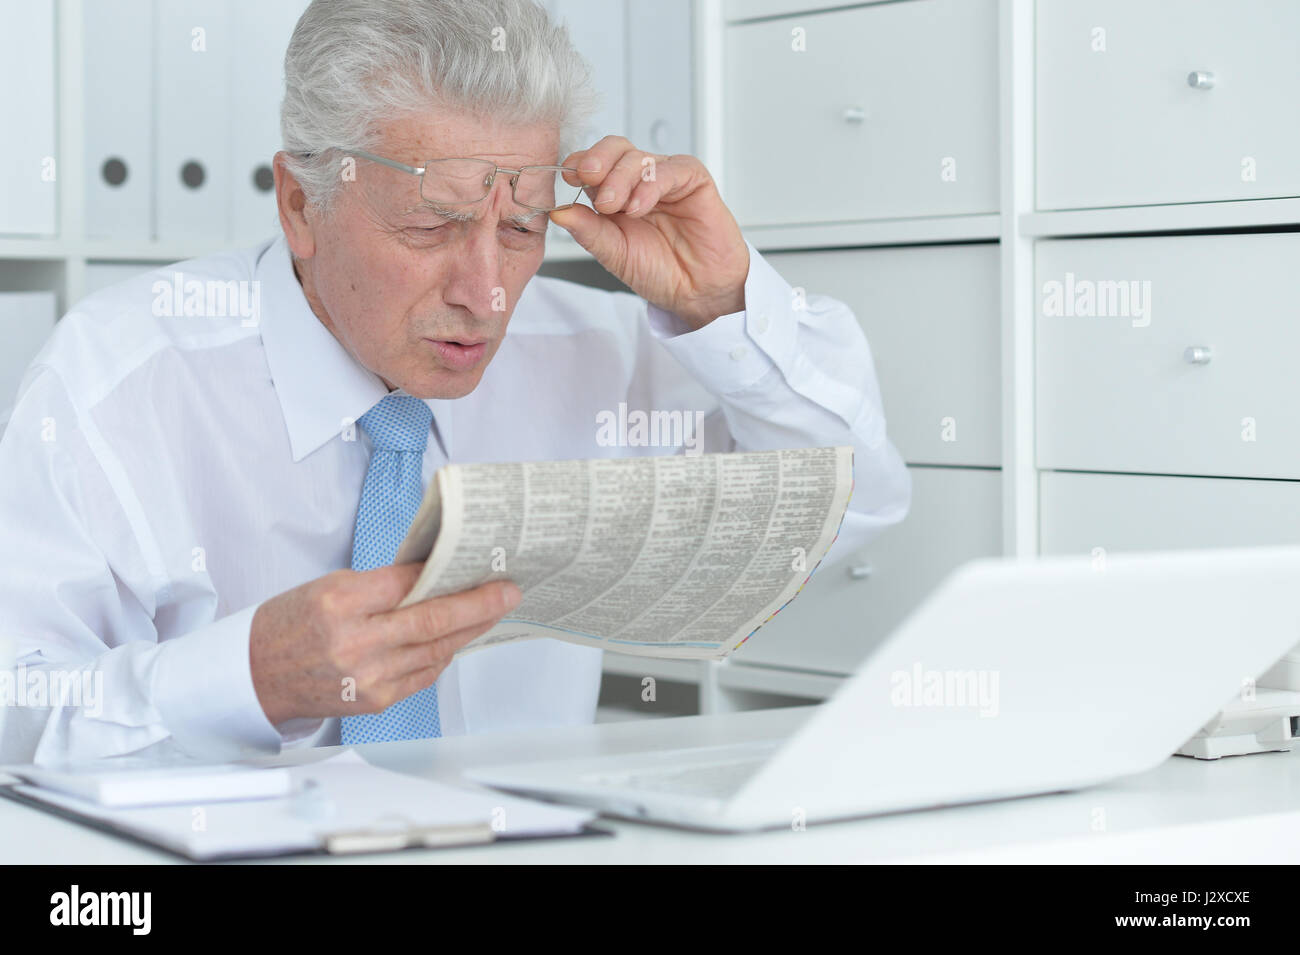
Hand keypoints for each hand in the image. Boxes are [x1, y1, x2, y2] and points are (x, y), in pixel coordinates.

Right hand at [249, 563, 521, 725]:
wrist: (257, 676)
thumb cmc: (290, 625)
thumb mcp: (329, 587)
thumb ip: (381, 585)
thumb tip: (432, 574)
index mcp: (340, 604)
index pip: (409, 583)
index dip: (447, 574)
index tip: (478, 565)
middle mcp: (356, 643)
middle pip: (433, 621)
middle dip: (478, 605)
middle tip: (507, 591)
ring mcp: (369, 676)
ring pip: (436, 649)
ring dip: (470, 630)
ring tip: (491, 612)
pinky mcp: (377, 700)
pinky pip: (425, 674)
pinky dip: (444, 653)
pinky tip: (457, 639)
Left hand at [549, 137, 750, 329]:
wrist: (696, 292)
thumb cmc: (659, 271)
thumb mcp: (614, 253)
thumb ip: (588, 230)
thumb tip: (558, 212)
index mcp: (615, 193)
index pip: (594, 163)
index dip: (580, 164)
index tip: (568, 177)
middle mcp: (639, 181)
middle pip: (615, 149)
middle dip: (599, 162)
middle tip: (588, 180)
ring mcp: (666, 177)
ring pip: (639, 157)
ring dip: (621, 178)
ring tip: (616, 206)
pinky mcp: (693, 180)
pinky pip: (670, 169)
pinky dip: (650, 185)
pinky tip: (639, 206)